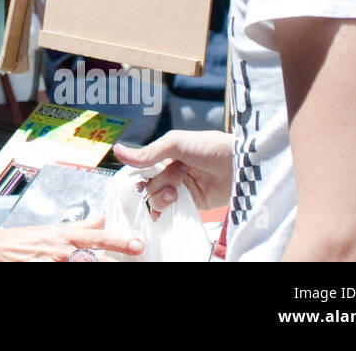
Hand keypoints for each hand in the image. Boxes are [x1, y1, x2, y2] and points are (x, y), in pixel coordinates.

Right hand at [0, 216, 143, 260]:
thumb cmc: (27, 239)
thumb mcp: (56, 229)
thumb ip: (83, 226)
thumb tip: (104, 218)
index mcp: (67, 235)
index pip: (99, 237)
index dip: (120, 241)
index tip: (138, 245)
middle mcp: (63, 250)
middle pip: (96, 259)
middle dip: (115, 263)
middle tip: (135, 261)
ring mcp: (54, 264)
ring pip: (85, 268)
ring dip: (97, 268)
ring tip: (113, 267)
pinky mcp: (43, 272)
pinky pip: (66, 275)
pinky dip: (76, 272)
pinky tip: (84, 269)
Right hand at [112, 129, 233, 219]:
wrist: (239, 165)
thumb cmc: (208, 147)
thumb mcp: (174, 144)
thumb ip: (147, 153)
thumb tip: (116, 151)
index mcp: (166, 153)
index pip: (143, 166)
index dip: (137, 174)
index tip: (136, 180)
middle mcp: (171, 170)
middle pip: (149, 183)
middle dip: (154, 185)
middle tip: (167, 184)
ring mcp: (181, 186)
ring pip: (157, 196)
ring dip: (161, 196)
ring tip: (174, 194)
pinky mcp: (192, 202)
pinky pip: (172, 208)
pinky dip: (166, 210)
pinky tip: (167, 208)